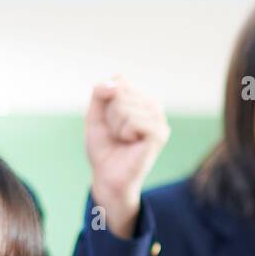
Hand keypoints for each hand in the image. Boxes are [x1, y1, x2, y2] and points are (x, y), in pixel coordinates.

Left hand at [85, 76, 169, 237]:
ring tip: (123, 139)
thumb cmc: (104, 147)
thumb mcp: (95, 114)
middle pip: (120, 93)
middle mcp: (154, 107)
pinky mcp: (159, 134)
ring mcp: (159, 120)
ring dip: (116, 125)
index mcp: (141, 100)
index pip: (118, 82)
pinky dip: (124, 133)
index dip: (105, 103)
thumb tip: (117, 79)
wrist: (107, 176)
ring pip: (125, 106)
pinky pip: (133, 120)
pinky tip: (131, 143)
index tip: (109, 122)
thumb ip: (100, 92)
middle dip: (110, 115)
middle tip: (116, 134)